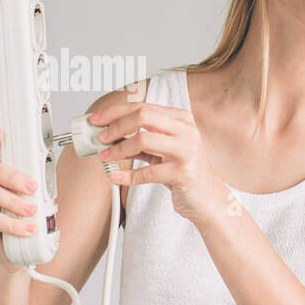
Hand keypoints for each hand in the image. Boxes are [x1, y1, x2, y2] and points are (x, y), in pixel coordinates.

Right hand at [0, 127, 39, 272]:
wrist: (19, 250)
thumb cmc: (27, 216)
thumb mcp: (34, 193)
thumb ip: (37, 179)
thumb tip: (50, 164)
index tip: (0, 133)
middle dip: (11, 175)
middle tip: (32, 186)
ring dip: (14, 200)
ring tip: (32, 210)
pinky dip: (15, 224)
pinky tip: (29, 228)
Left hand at [90, 103, 228, 226]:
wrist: (208, 198)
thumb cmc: (183, 171)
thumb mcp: (163, 150)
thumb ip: (141, 140)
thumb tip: (108, 134)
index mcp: (182, 119)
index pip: (143, 106)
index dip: (115, 112)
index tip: (97, 120)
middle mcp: (187, 131)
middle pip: (143, 116)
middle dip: (116, 126)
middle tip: (101, 138)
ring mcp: (187, 151)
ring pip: (143, 139)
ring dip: (119, 150)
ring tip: (106, 158)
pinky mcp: (184, 173)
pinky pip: (148, 172)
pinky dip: (127, 176)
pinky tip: (115, 177)